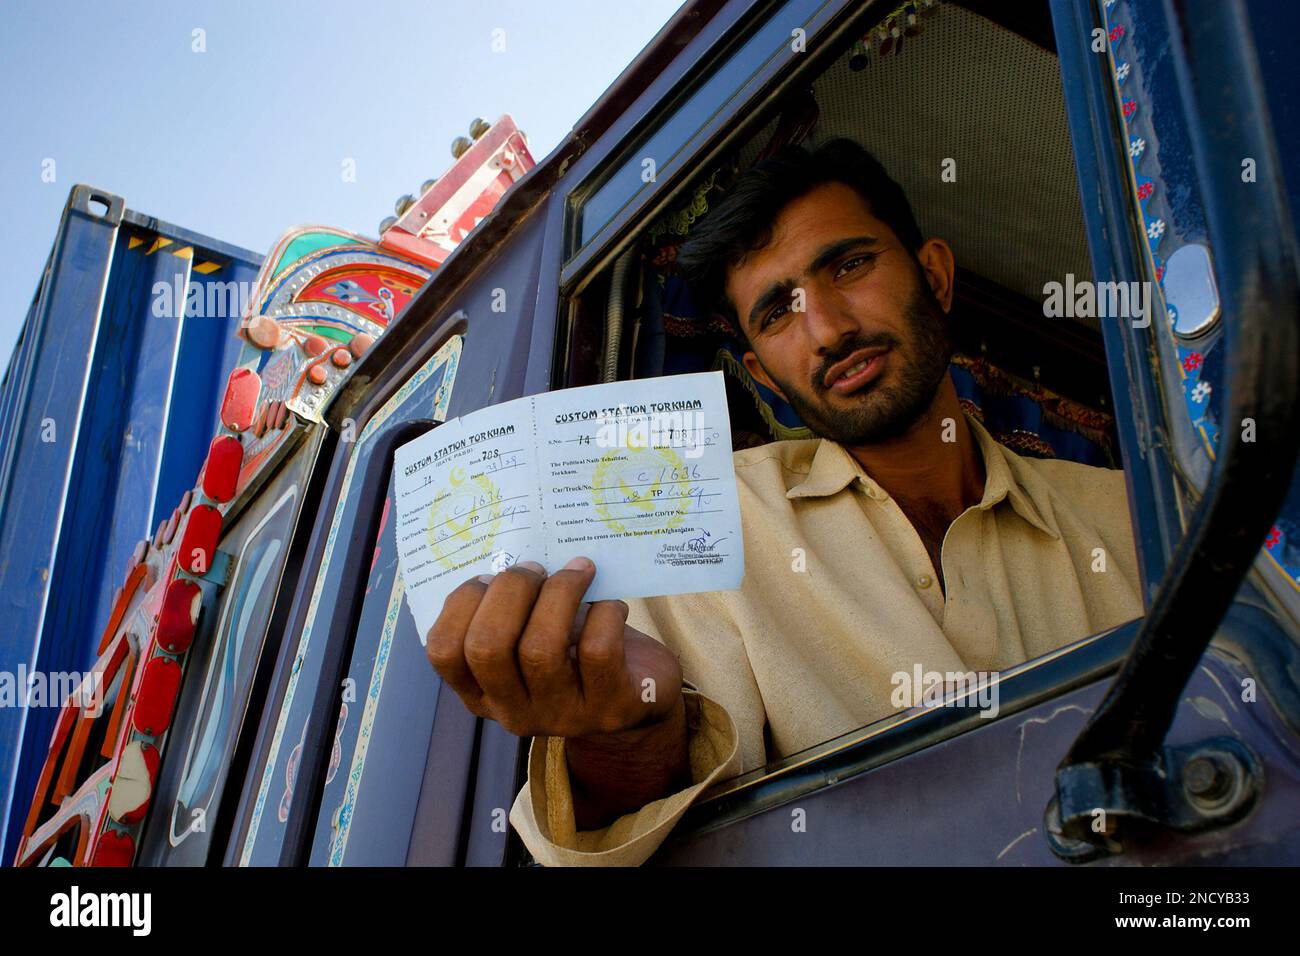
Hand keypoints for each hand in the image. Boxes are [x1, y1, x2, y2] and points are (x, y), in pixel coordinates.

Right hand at [425, 556, 683, 739]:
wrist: (647, 696)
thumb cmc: (580, 650)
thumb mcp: (536, 633)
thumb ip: (514, 608)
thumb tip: (511, 555)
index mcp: (483, 692)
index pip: (444, 652)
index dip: (462, 603)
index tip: (489, 575)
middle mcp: (514, 711)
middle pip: (487, 648)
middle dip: (510, 591)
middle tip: (537, 568)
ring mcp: (561, 716)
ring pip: (540, 649)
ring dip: (559, 594)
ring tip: (579, 571)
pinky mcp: (610, 709)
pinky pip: (597, 651)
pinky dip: (605, 613)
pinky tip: (612, 605)